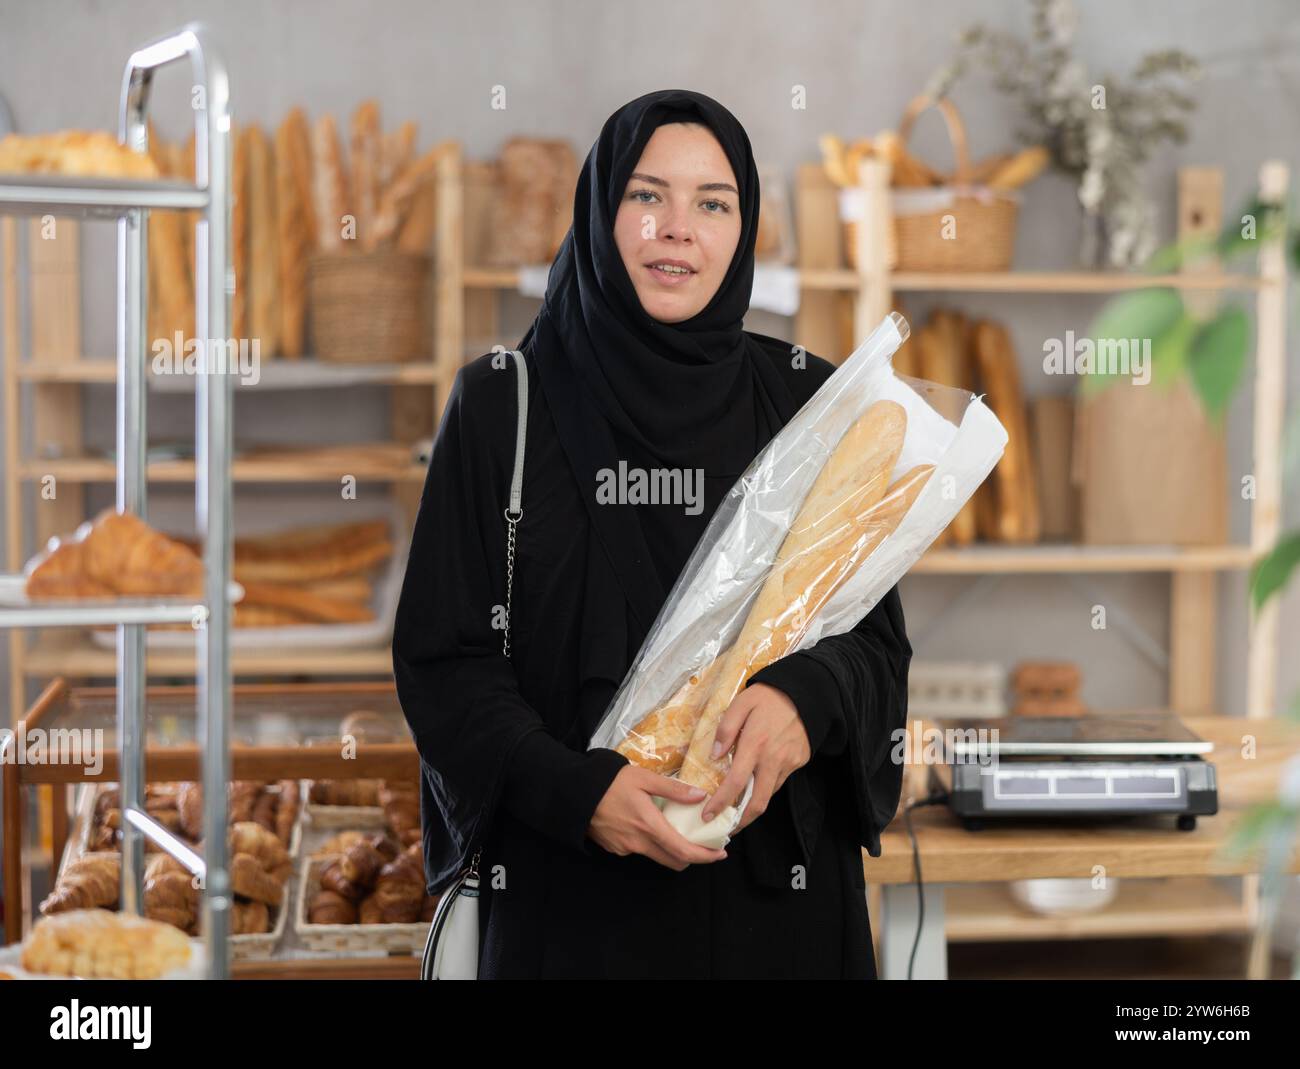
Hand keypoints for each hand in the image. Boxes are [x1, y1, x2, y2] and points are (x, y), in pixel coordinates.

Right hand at [587, 765, 728, 870]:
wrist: (572, 793)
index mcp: (649, 826)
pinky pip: (639, 850)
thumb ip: (673, 789)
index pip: (683, 851)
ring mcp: (625, 849)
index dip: (704, 856)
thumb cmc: (609, 782)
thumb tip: (701, 797)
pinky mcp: (614, 848)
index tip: (720, 854)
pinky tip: (647, 825)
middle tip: (701, 843)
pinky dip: (650, 843)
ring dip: (670, 849)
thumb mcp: (643, 778)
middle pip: (673, 861)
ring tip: (675, 830)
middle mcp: (639, 843)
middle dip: (691, 857)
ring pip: (656, 856)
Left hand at [701, 682, 809, 834]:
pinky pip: (779, 781)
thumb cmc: (769, 696)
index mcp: (755, 744)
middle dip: (742, 821)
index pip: (735, 783)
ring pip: (769, 793)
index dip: (721, 803)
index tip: (707, 816)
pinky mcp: (798, 762)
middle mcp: (773, 759)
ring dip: (754, 805)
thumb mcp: (741, 703)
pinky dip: (766, 788)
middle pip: (758, 802)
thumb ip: (725, 729)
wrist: (807, 692)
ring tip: (738, 808)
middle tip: (727, 828)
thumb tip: (715, 756)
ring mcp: (788, 762)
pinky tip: (756, 783)